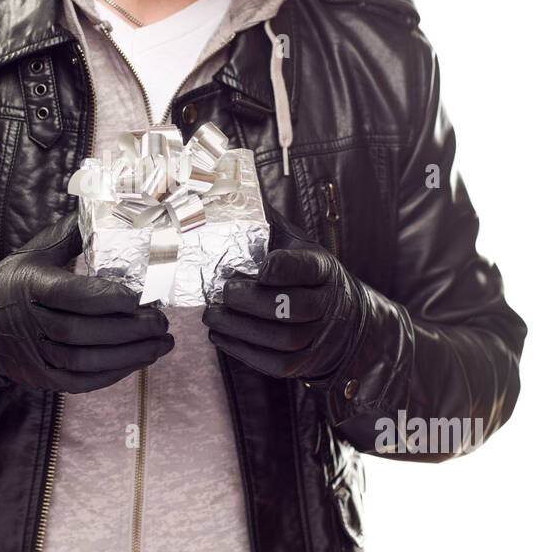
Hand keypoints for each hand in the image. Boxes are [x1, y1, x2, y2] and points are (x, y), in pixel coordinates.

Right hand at [0, 212, 173, 392]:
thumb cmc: (15, 282)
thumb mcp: (36, 251)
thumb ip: (72, 233)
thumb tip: (106, 209)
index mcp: (31, 287)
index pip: (71, 295)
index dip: (108, 298)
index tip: (141, 296)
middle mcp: (31, 324)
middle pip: (81, 332)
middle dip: (128, 329)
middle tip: (161, 321)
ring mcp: (35, 355)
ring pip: (85, 361)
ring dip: (130, 355)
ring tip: (162, 343)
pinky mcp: (43, 378)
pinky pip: (82, 382)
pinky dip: (114, 373)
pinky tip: (139, 360)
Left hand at [201, 210, 366, 382]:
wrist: (339, 317)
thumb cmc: (303, 273)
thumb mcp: (294, 243)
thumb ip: (267, 223)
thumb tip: (230, 187)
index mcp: (323, 269)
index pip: (309, 268)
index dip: (285, 269)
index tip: (261, 267)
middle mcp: (327, 304)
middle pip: (295, 308)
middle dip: (254, 302)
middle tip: (223, 292)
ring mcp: (319, 337)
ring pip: (284, 340)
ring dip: (242, 329)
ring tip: (212, 315)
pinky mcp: (305, 363)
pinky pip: (276, 364)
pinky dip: (244, 351)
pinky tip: (220, 335)